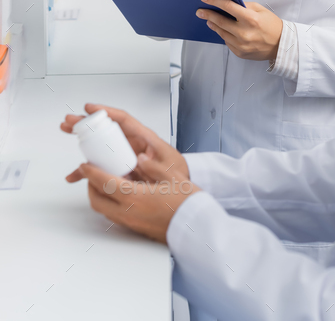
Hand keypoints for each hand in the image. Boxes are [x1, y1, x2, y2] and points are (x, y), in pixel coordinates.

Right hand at [61, 103, 188, 182]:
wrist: (177, 188)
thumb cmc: (175, 172)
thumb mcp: (169, 166)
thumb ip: (157, 163)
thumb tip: (142, 158)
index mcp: (143, 137)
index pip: (123, 119)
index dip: (106, 111)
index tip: (90, 107)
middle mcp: (131, 142)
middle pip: (107, 128)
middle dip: (87, 121)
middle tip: (70, 119)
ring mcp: (124, 154)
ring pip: (100, 143)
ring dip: (83, 138)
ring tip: (66, 131)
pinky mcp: (119, 166)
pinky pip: (100, 163)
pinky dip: (87, 168)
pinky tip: (75, 174)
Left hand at [75, 161, 197, 243]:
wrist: (196, 228)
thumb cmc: (187, 203)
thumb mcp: (172, 176)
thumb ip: (153, 166)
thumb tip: (141, 158)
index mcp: (135, 197)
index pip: (104, 183)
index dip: (91, 173)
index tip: (85, 165)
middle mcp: (129, 212)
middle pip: (97, 200)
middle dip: (90, 186)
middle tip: (91, 173)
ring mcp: (131, 223)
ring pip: (104, 210)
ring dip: (99, 196)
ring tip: (105, 182)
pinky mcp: (136, 229)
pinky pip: (114, 216)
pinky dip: (110, 204)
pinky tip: (121, 195)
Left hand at [197, 0, 283, 60]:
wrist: (281, 45)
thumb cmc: (272, 26)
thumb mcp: (261, 10)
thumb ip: (245, 6)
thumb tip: (229, 4)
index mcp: (251, 19)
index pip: (228, 7)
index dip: (214, 1)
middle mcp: (244, 33)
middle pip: (220, 21)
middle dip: (208, 14)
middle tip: (200, 11)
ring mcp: (241, 44)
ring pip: (221, 32)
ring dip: (213, 24)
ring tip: (208, 19)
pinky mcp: (239, 52)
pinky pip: (227, 41)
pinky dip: (223, 34)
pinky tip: (221, 29)